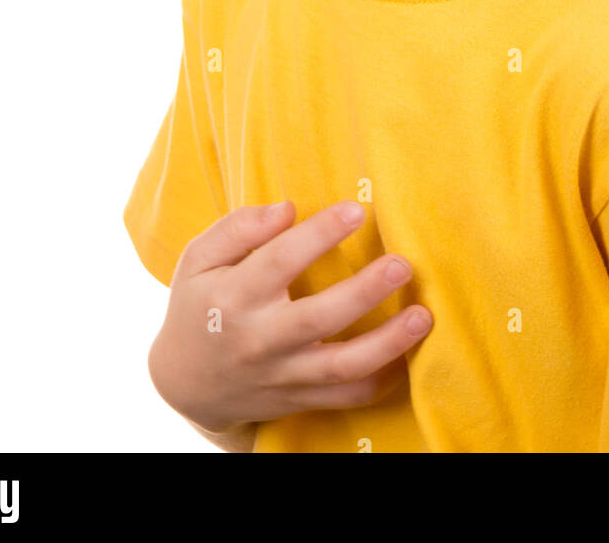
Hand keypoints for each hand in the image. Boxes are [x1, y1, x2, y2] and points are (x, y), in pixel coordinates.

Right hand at [147, 199, 431, 434]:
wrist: (185, 382)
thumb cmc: (200, 305)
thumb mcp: (198, 259)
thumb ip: (238, 228)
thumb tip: (287, 209)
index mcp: (234, 297)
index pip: (280, 261)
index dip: (319, 234)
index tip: (356, 210)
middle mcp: (260, 339)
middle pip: (318, 318)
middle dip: (365, 292)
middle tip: (402, 264)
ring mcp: (282, 374)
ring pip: (340, 366)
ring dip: (387, 343)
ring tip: (423, 316)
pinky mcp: (298, 399)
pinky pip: (346, 397)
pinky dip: (379, 381)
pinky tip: (407, 355)